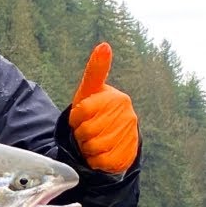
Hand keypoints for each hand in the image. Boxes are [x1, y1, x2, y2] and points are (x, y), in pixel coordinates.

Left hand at [69, 42, 138, 173]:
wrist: (108, 138)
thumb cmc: (94, 111)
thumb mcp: (90, 90)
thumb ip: (96, 69)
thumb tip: (104, 45)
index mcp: (117, 98)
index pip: (82, 111)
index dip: (75, 117)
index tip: (78, 117)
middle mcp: (127, 114)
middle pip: (88, 130)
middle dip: (81, 133)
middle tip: (85, 131)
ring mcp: (130, 135)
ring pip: (95, 146)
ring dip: (87, 147)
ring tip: (92, 141)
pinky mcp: (129, 154)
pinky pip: (103, 161)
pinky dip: (96, 160)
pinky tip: (99, 154)